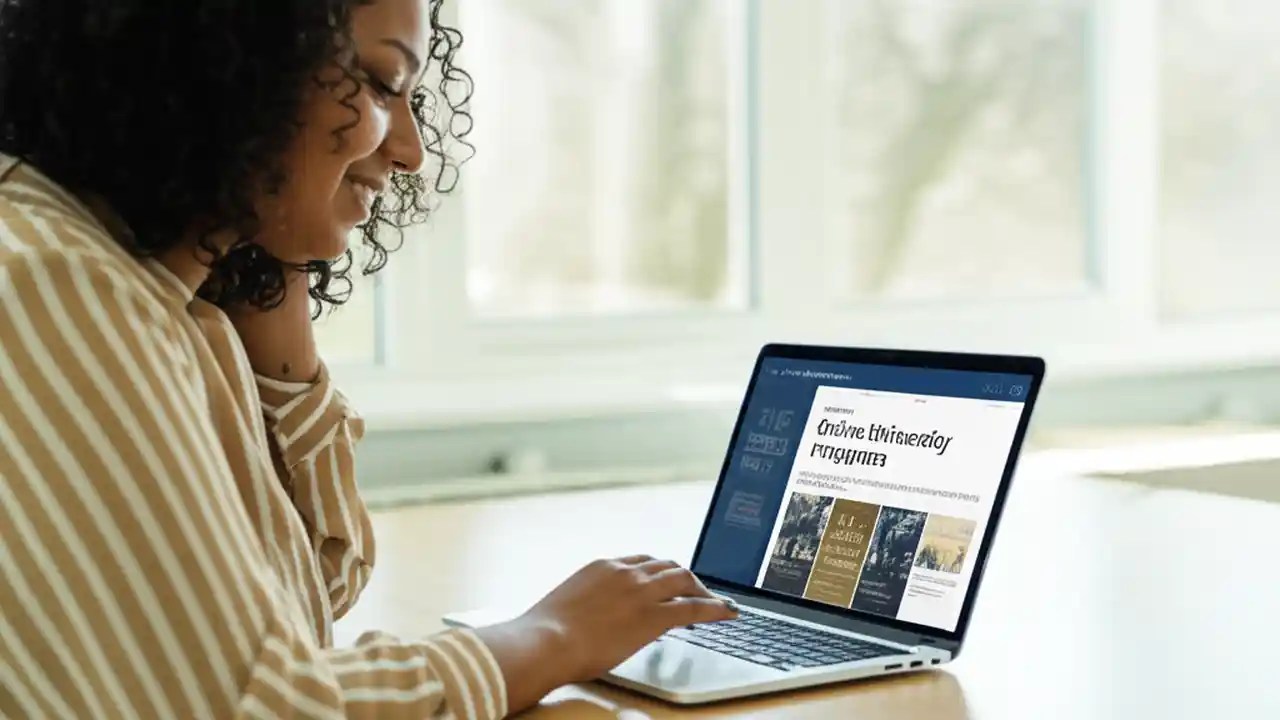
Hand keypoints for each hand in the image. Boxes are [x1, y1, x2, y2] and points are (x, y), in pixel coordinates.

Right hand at [473, 555, 737, 711]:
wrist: (545, 642)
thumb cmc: (546, 634)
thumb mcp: (568, 607)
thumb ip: (588, 606)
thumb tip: (594, 620)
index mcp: (602, 566)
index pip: (641, 562)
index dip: (658, 571)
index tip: (666, 580)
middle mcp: (625, 572)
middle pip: (667, 565)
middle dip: (684, 577)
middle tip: (695, 589)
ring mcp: (642, 591)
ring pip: (683, 579)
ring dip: (702, 589)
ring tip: (714, 601)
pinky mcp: (654, 615)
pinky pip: (694, 607)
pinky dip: (715, 608)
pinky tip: (727, 612)